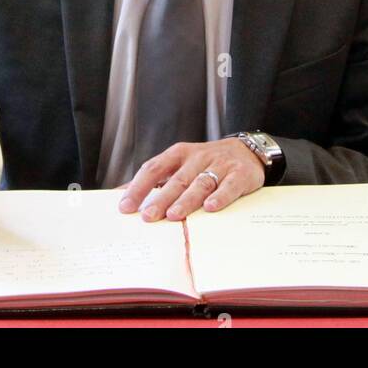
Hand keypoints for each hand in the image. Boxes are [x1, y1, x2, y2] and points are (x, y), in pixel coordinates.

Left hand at [116, 139, 264, 221]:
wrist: (246, 151)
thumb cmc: (205, 163)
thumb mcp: (180, 164)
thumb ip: (155, 179)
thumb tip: (122, 194)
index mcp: (178, 154)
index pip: (154, 168)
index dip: (139, 187)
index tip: (125, 206)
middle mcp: (197, 157)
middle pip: (176, 180)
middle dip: (161, 198)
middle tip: (148, 216)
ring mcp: (219, 165)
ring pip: (200, 183)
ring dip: (186, 200)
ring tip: (174, 215)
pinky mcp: (239, 175)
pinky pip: (228, 186)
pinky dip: (220, 197)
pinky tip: (210, 208)